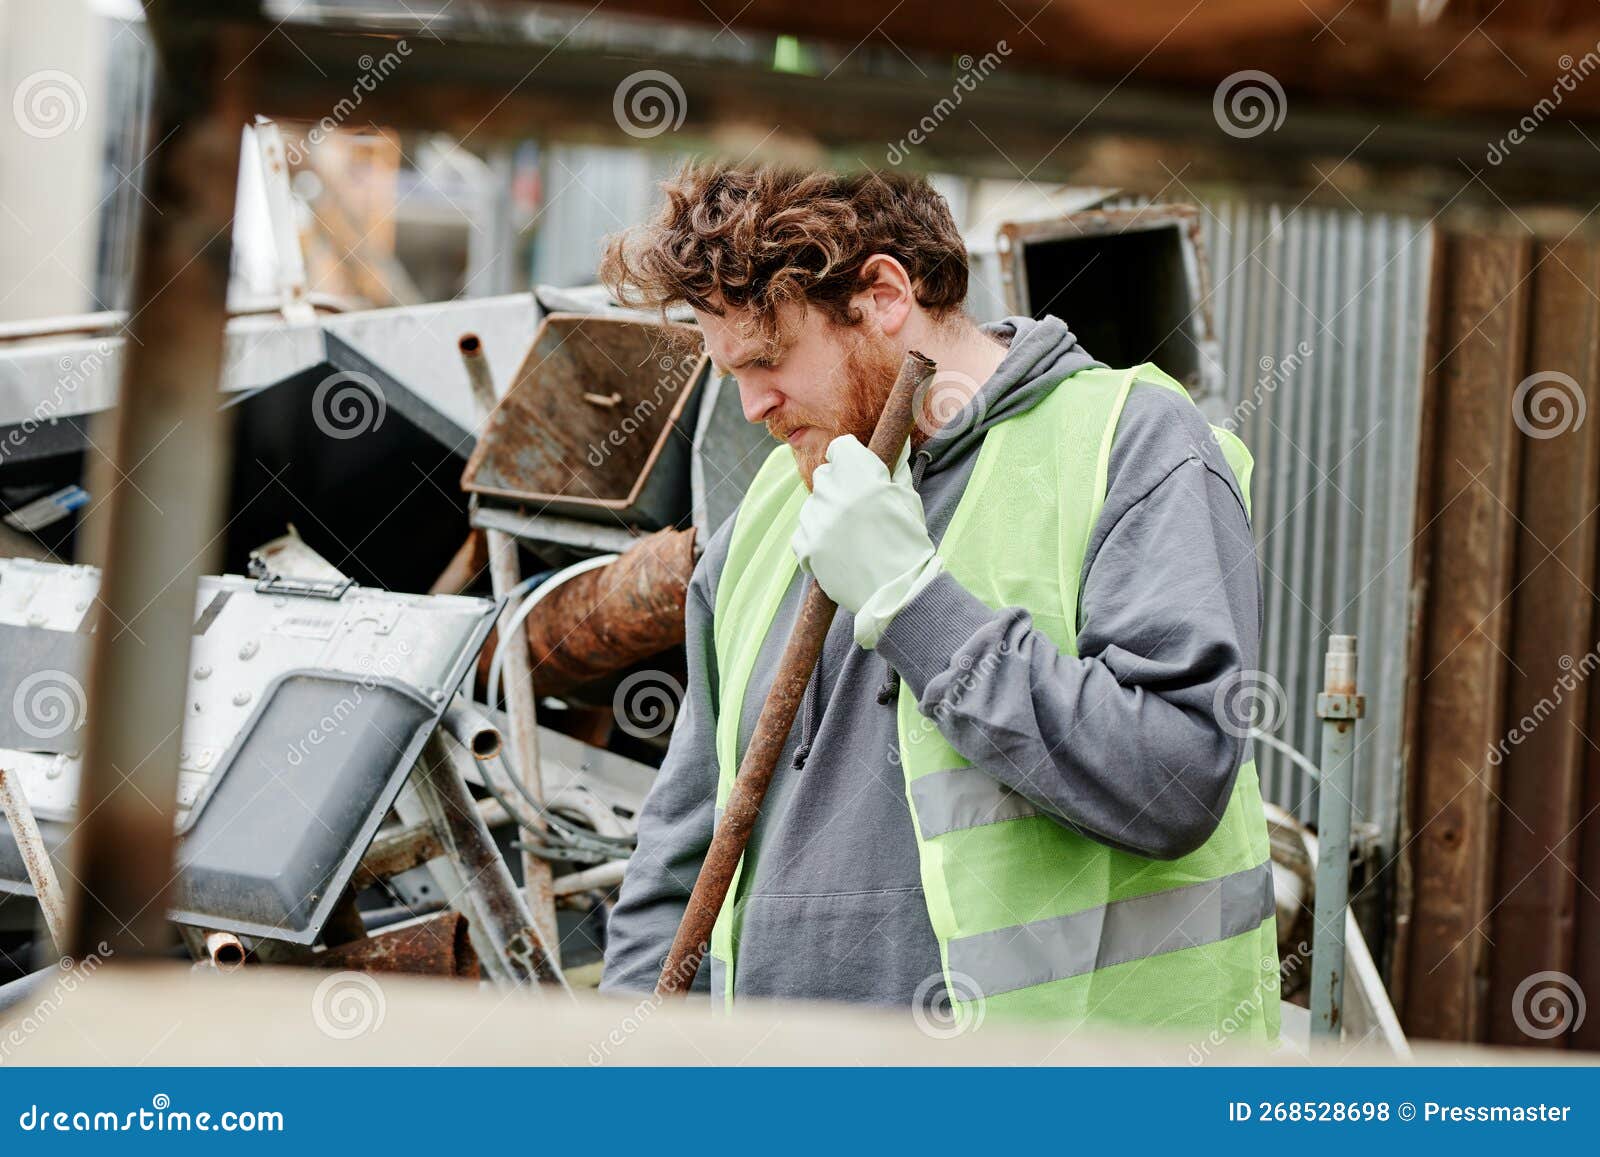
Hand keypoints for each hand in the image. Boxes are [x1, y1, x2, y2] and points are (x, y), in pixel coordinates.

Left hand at [790, 434, 943, 648]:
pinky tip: (838, 551)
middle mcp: (833, 492)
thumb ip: (895, 468)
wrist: (899, 592)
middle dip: (839, 487)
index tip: (858, 472)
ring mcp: (816, 520)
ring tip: (852, 537)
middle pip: (824, 475)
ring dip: (827, 515)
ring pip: (812, 505)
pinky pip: (803, 532)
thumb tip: (898, 444)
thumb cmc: (908, 543)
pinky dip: (817, 539)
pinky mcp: (806, 546)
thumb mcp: (908, 499)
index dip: (851, 459)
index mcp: (860, 474)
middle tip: (859, 511)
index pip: (840, 447)